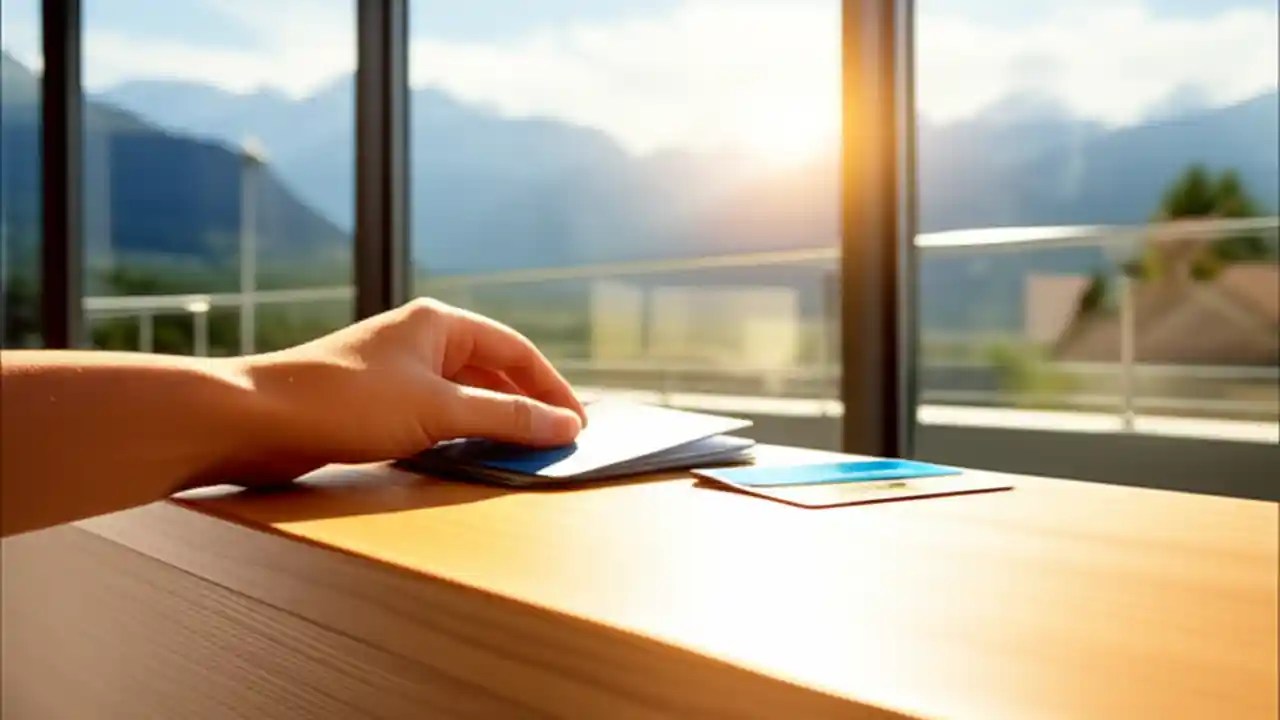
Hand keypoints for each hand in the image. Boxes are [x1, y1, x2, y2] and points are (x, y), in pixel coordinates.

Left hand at [238, 298, 586, 468]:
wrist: (254, 420)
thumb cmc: (343, 402)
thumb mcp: (437, 410)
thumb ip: (505, 417)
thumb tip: (564, 425)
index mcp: (439, 322)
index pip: (515, 350)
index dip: (551, 387)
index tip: (576, 424)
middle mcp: (421, 339)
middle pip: (493, 370)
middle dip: (526, 403)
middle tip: (558, 441)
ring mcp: (397, 371)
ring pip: (465, 393)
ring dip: (495, 420)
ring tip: (525, 451)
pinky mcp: (376, 403)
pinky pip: (437, 413)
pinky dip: (463, 432)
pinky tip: (473, 454)